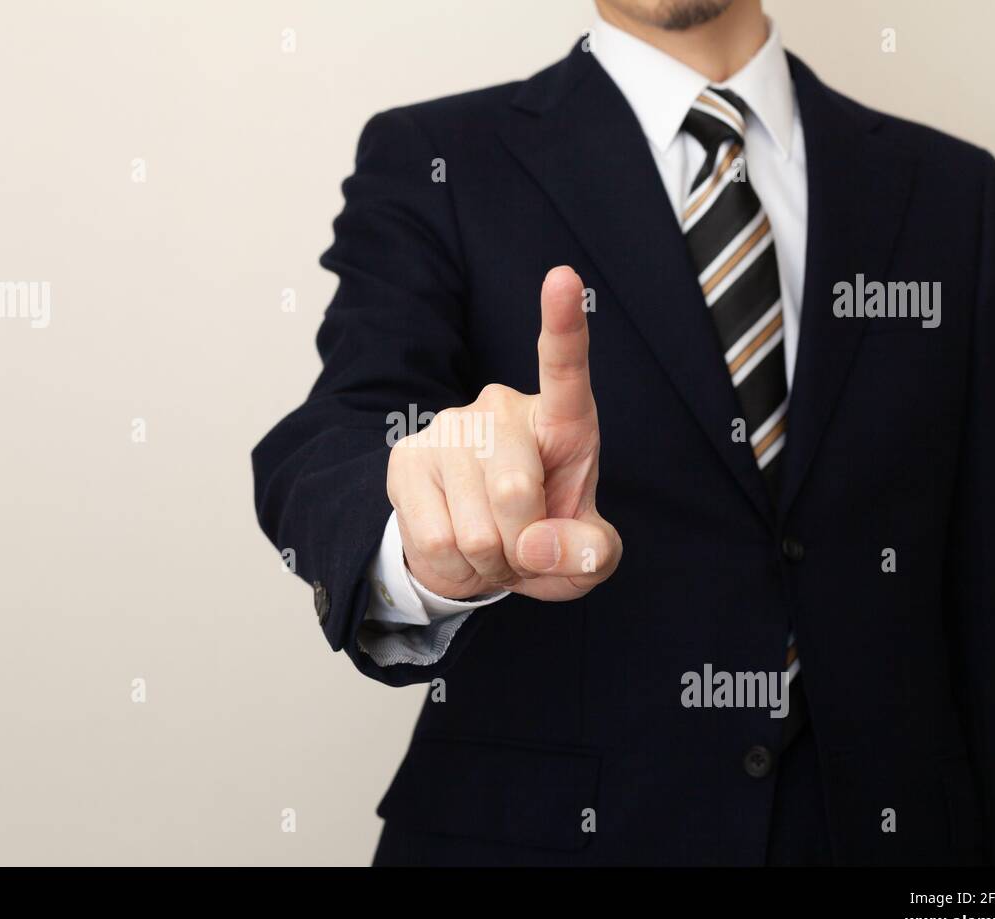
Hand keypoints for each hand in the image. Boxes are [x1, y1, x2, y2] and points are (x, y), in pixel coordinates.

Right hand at [386, 266, 621, 600]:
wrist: (473, 553)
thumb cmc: (541, 537)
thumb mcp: (586, 555)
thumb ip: (588, 553)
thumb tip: (535, 543)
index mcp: (560, 419)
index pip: (564, 366)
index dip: (562, 324)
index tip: (563, 277)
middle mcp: (499, 410)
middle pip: (517, 494)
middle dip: (523, 544)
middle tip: (520, 545)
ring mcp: (448, 430)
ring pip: (476, 528)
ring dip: (488, 560)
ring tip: (490, 547)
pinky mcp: (406, 460)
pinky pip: (436, 539)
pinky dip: (455, 566)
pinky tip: (458, 547)